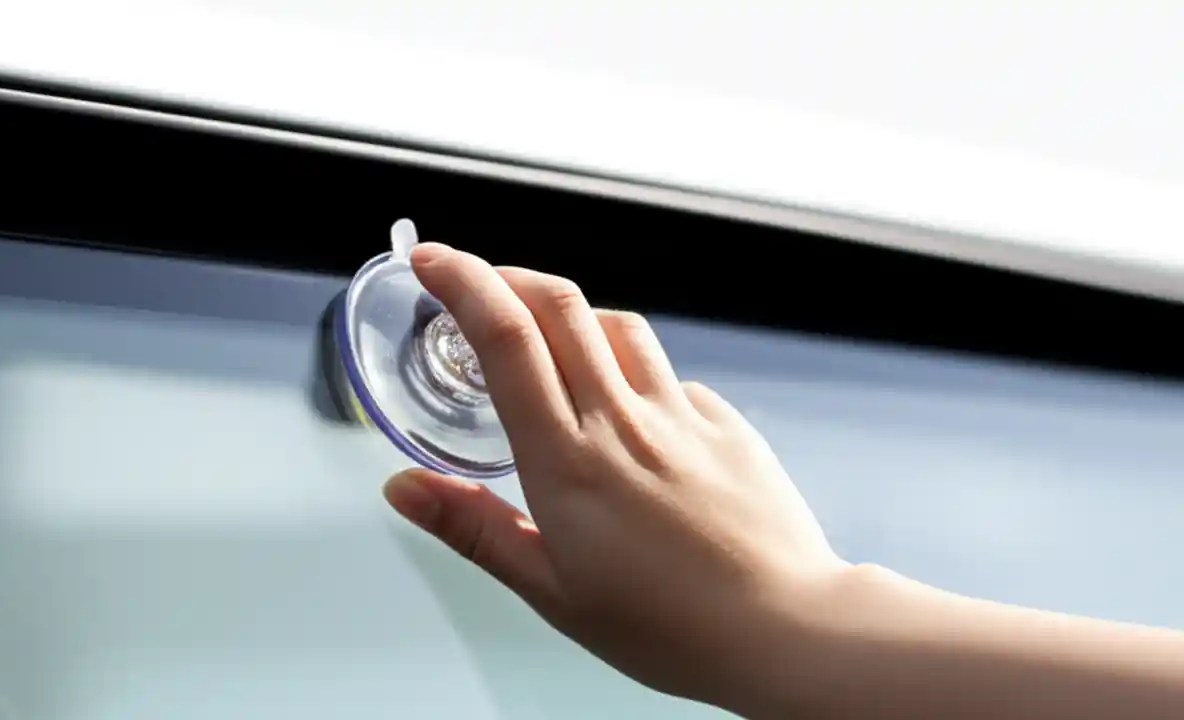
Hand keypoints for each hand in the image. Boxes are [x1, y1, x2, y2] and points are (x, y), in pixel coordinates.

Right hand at [381, 242, 846, 714]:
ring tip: (548, 338)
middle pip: (560, 304)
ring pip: (617, 325)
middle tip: (474, 281)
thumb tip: (403, 488)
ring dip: (571, 313)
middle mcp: (622, 422)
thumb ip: (474, 528)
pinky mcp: (725, 423)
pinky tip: (628, 409)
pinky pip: (668, 374)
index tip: (432, 261)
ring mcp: (680, 415)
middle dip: (506, 274)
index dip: (463, 284)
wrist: (783, 629)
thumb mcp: (550, 590)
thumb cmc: (666, 626)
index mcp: (567, 462)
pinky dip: (633, 370)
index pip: (507, 340)